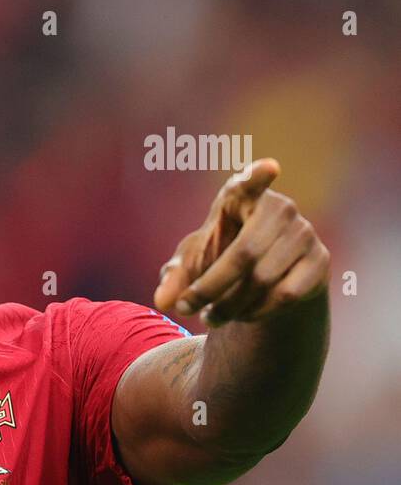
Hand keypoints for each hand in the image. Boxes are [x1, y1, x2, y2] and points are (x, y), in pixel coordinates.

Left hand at [153, 158, 329, 326]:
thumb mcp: (193, 264)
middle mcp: (280, 209)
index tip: (269, 167)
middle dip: (210, 287)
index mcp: (241, 198)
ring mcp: (304, 234)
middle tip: (185, 309)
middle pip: (244, 254)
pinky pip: (285, 295)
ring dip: (230, 305)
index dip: (257, 177)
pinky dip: (257, 311)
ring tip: (210, 317)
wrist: (266, 278)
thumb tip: (163, 300)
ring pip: (263, 280)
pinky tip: (243, 314)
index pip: (248, 185)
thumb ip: (176, 277)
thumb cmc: (220, 257)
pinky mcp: (320, 261)